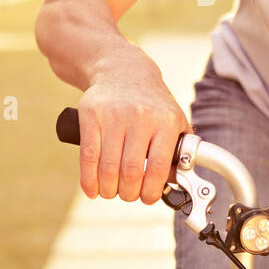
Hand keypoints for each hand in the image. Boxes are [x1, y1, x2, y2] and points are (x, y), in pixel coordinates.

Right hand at [76, 51, 189, 204]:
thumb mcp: (173, 119)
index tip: (147, 198)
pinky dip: (88, 179)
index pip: (157, 168)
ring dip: (108, 190)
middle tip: (128, 195)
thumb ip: (179, 150)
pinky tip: (92, 189)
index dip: (150, 192)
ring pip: (108, 168)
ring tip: (111, 192)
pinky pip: (88, 156)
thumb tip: (180, 184)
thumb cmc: (151, 103)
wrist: (122, 70)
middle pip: (130, 172)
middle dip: (128, 194)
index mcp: (165, 121)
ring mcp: (113, 115)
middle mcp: (140, 117)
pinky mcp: (91, 115)